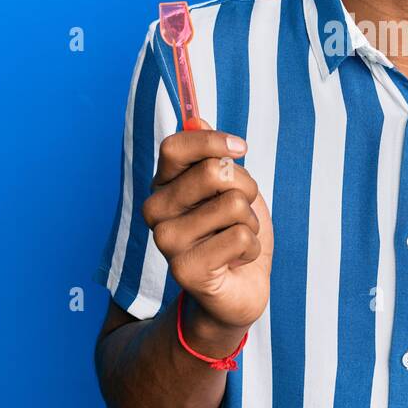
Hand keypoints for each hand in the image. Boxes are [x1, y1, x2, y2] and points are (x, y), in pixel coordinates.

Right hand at [140, 118, 272, 331]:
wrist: (239, 289)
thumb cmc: (234, 232)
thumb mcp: (230, 187)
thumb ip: (211, 155)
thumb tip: (196, 118)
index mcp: (163, 184)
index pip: (176, 145)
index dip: (214, 141)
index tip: (241, 148)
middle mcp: (155, 210)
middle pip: (214, 172)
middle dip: (246, 188)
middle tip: (241, 211)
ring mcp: (166, 241)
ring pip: (233, 204)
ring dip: (250, 222)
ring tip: (237, 239)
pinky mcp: (184, 270)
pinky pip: (241, 237)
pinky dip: (252, 248)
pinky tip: (236, 261)